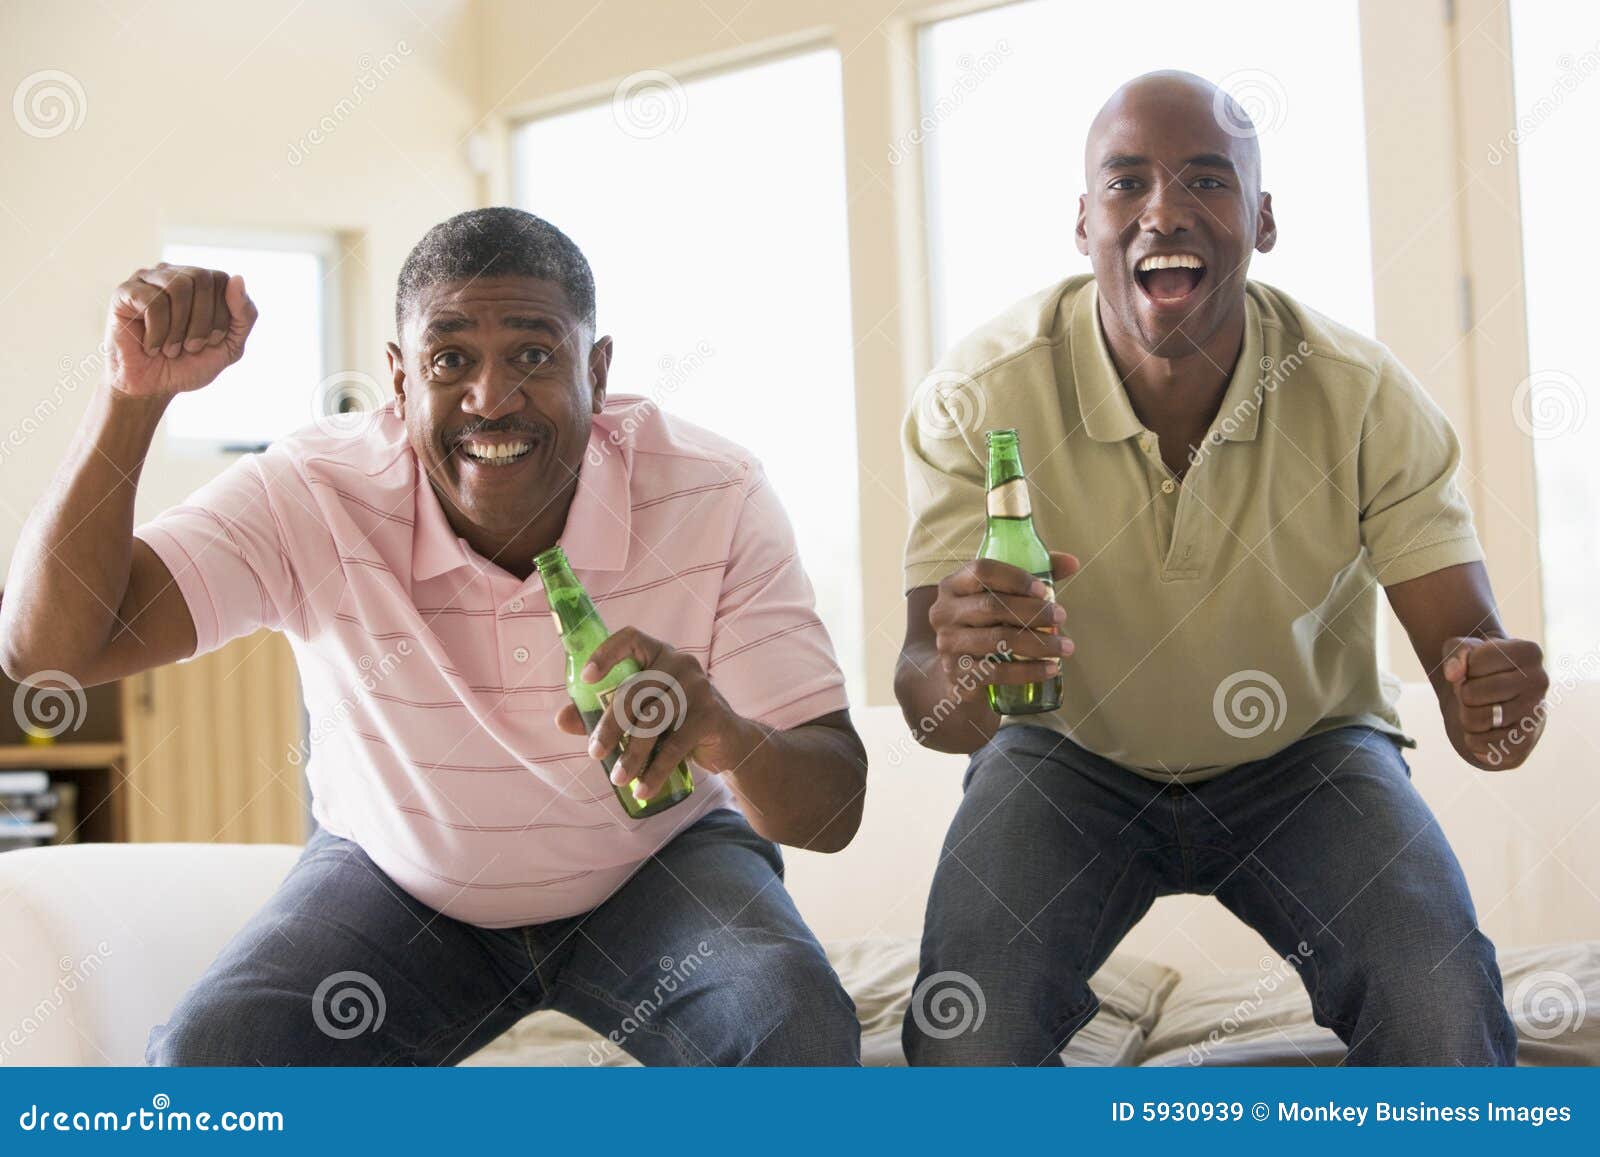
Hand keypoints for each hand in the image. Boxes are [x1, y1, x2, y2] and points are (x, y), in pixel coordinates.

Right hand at [103, 263, 257, 397]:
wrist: (153, 387)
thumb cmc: (190, 363)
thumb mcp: (231, 345)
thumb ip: (245, 315)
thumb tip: (238, 278)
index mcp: (201, 283)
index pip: (222, 280)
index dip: (221, 316)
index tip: (211, 341)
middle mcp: (174, 273)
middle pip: (201, 279)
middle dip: (202, 322)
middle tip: (191, 347)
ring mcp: (147, 280)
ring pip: (177, 286)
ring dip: (180, 328)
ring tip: (170, 348)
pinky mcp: (124, 292)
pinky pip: (151, 301)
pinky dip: (158, 332)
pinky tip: (151, 347)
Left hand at [553, 627, 760, 798]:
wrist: (728, 744)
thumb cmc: (676, 723)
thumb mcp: (640, 716)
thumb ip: (601, 714)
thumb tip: (561, 719)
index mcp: (658, 654)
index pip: (630, 638)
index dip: (606, 653)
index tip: (587, 678)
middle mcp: (680, 663)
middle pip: (636, 689)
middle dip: (611, 725)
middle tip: (594, 754)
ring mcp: (698, 687)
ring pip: (654, 720)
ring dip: (632, 755)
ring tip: (618, 779)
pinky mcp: (711, 714)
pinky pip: (676, 744)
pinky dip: (656, 771)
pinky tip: (642, 789)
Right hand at [928, 551, 1078, 687]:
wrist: (959, 669)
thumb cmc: (987, 624)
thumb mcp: (1002, 596)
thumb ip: (1035, 575)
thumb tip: (1072, 563)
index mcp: (953, 585)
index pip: (982, 571)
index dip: (1015, 578)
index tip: (1044, 589)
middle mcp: (943, 612)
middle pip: (992, 605)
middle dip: (1033, 612)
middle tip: (1062, 617)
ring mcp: (948, 645)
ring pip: (998, 640)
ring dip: (1038, 643)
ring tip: (1065, 647)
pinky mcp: (957, 674)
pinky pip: (997, 672)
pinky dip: (1028, 671)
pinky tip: (1051, 668)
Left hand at [1440, 635, 1549, 768]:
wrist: (1499, 702)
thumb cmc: (1479, 670)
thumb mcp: (1463, 649)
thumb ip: (1455, 651)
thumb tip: (1453, 674)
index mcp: (1529, 652)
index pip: (1476, 661)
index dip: (1465, 667)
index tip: (1476, 669)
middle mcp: (1540, 681)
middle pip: (1471, 693)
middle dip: (1462, 694)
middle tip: (1473, 693)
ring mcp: (1536, 714)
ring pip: (1474, 720)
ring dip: (1465, 716)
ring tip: (1478, 710)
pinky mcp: (1525, 743)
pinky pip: (1480, 744)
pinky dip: (1471, 739)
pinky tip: (1485, 730)